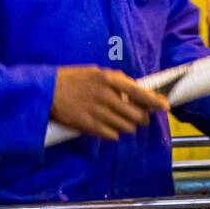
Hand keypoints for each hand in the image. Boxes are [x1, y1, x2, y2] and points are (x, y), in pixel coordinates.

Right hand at [50, 66, 168, 140]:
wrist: (44, 92)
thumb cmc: (71, 79)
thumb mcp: (94, 73)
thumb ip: (115, 82)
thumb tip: (136, 91)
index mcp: (108, 79)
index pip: (139, 92)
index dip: (155, 101)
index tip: (165, 106)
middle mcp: (105, 96)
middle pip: (136, 114)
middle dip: (142, 118)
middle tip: (141, 118)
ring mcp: (97, 112)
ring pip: (126, 126)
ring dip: (129, 127)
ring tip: (124, 123)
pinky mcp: (88, 126)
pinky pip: (111, 135)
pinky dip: (114, 133)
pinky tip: (110, 129)